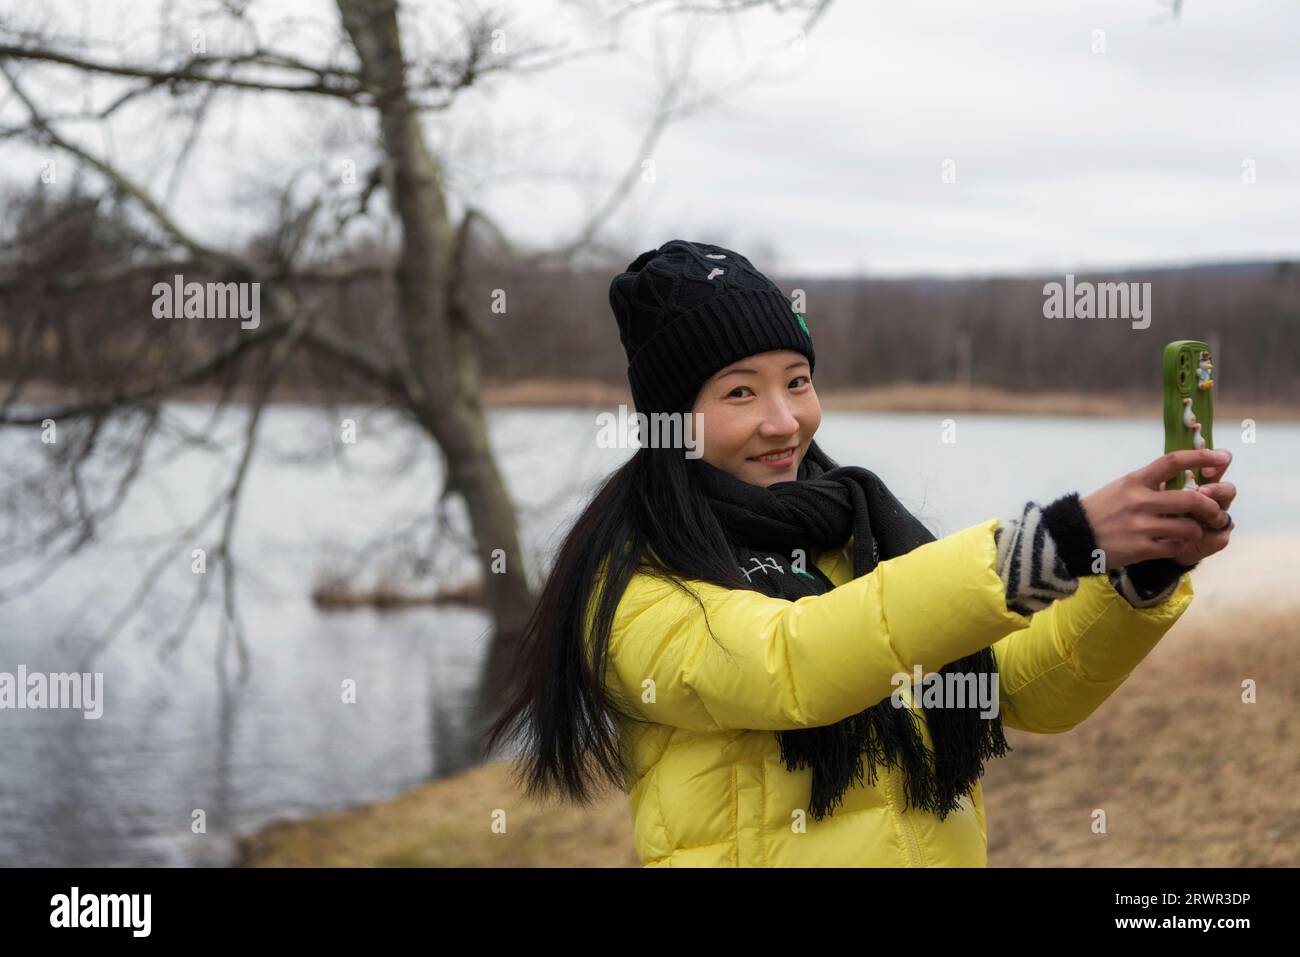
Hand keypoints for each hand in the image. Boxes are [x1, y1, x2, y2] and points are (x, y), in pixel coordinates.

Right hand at [1080, 449, 1229, 569]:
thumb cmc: (1100, 511)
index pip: (1173, 462)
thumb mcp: (1120, 488)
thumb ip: (1149, 484)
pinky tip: (1171, 545)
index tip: (1222, 456)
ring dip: (1196, 531)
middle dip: (1211, 507)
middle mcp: (1139, 501)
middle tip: (1217, 512)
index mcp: (1135, 481)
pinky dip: (1179, 546)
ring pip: (1188, 526)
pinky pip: (1175, 547)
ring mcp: (1140, 525)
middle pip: (1192, 498)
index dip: (1201, 456)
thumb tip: (1182, 475)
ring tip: (1190, 533)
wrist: (1071, 537)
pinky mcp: (1140, 548)